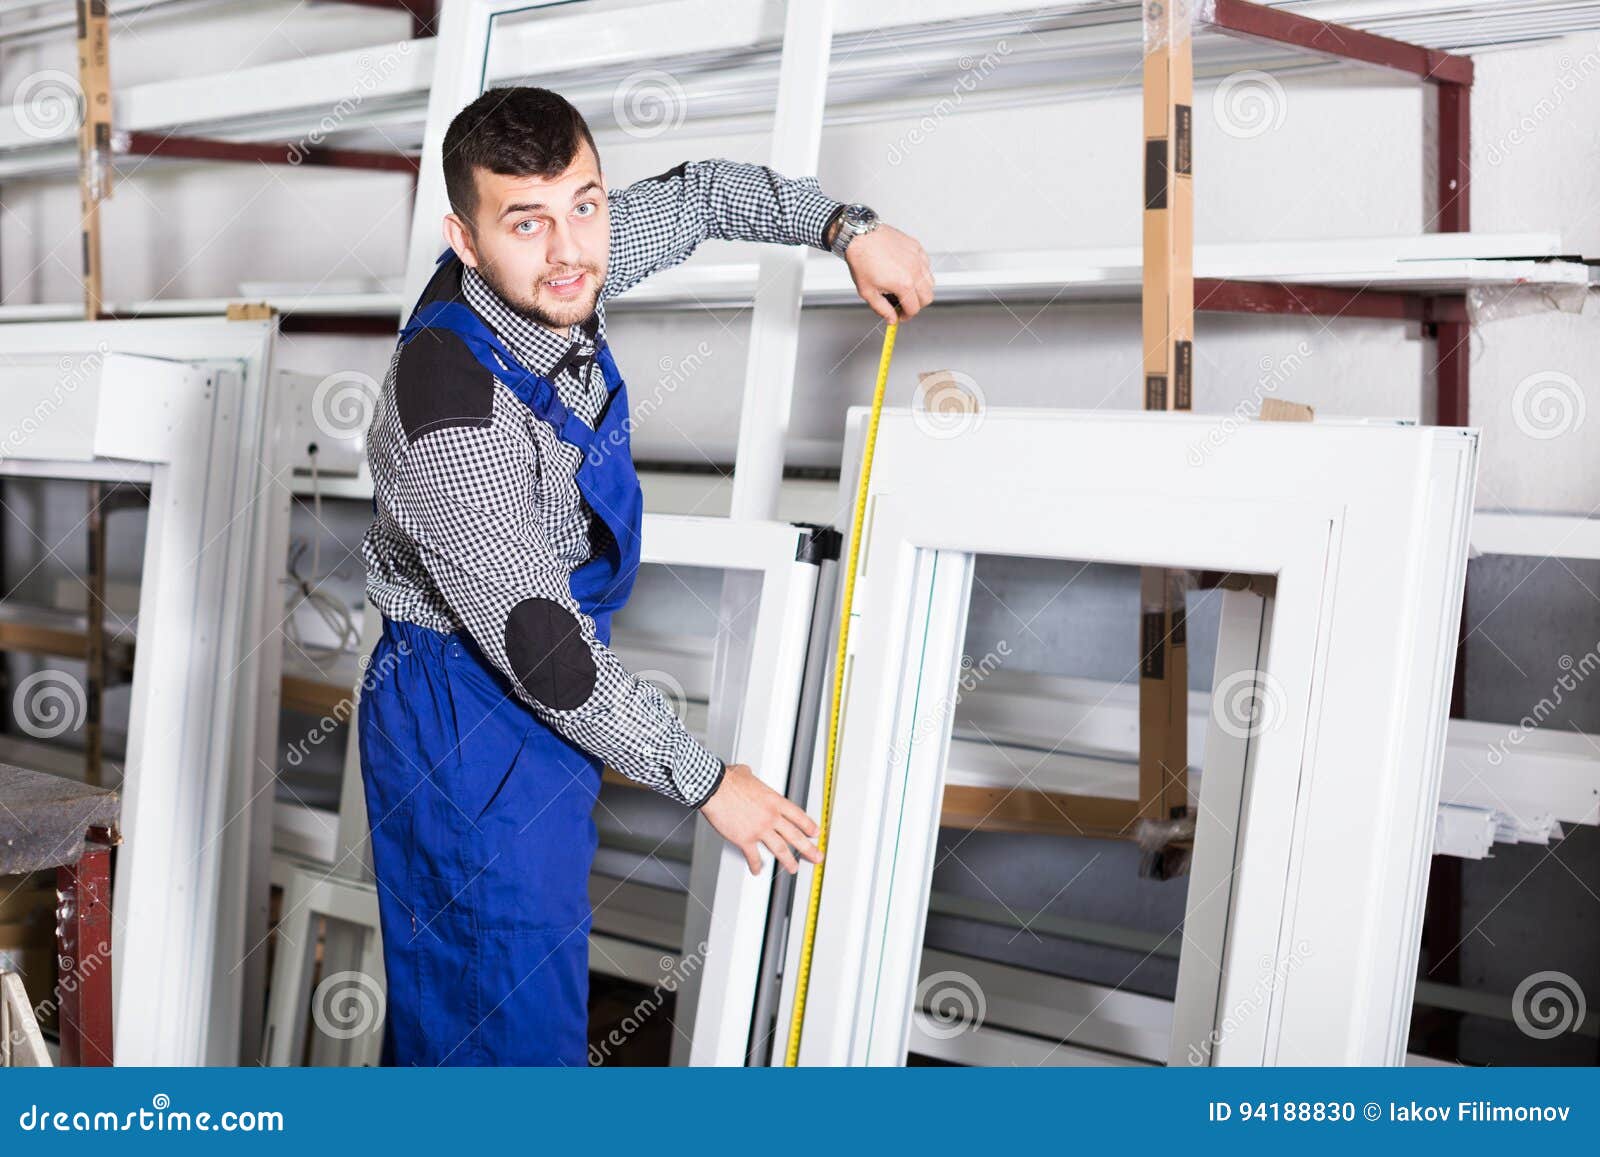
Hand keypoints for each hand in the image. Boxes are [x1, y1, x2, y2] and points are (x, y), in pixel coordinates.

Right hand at [698, 763, 822, 875]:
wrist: (714, 789)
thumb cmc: (728, 780)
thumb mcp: (746, 774)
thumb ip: (751, 779)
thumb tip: (746, 774)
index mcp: (774, 801)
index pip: (798, 816)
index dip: (809, 826)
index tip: (815, 833)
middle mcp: (771, 817)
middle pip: (795, 836)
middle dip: (808, 849)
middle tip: (816, 856)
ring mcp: (759, 829)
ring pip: (780, 849)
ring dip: (788, 861)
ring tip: (793, 868)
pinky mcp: (745, 840)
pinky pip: (754, 856)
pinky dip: (756, 865)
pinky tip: (758, 870)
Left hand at [842, 223, 933, 323]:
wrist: (859, 236)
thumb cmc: (861, 260)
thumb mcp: (867, 291)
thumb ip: (882, 309)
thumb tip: (891, 319)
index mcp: (904, 284)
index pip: (914, 309)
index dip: (906, 316)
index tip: (900, 315)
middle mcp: (915, 271)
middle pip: (927, 298)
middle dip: (916, 305)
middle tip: (904, 304)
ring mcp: (918, 258)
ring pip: (930, 282)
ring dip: (920, 289)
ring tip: (905, 288)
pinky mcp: (916, 247)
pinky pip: (926, 265)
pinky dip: (920, 272)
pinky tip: (906, 272)